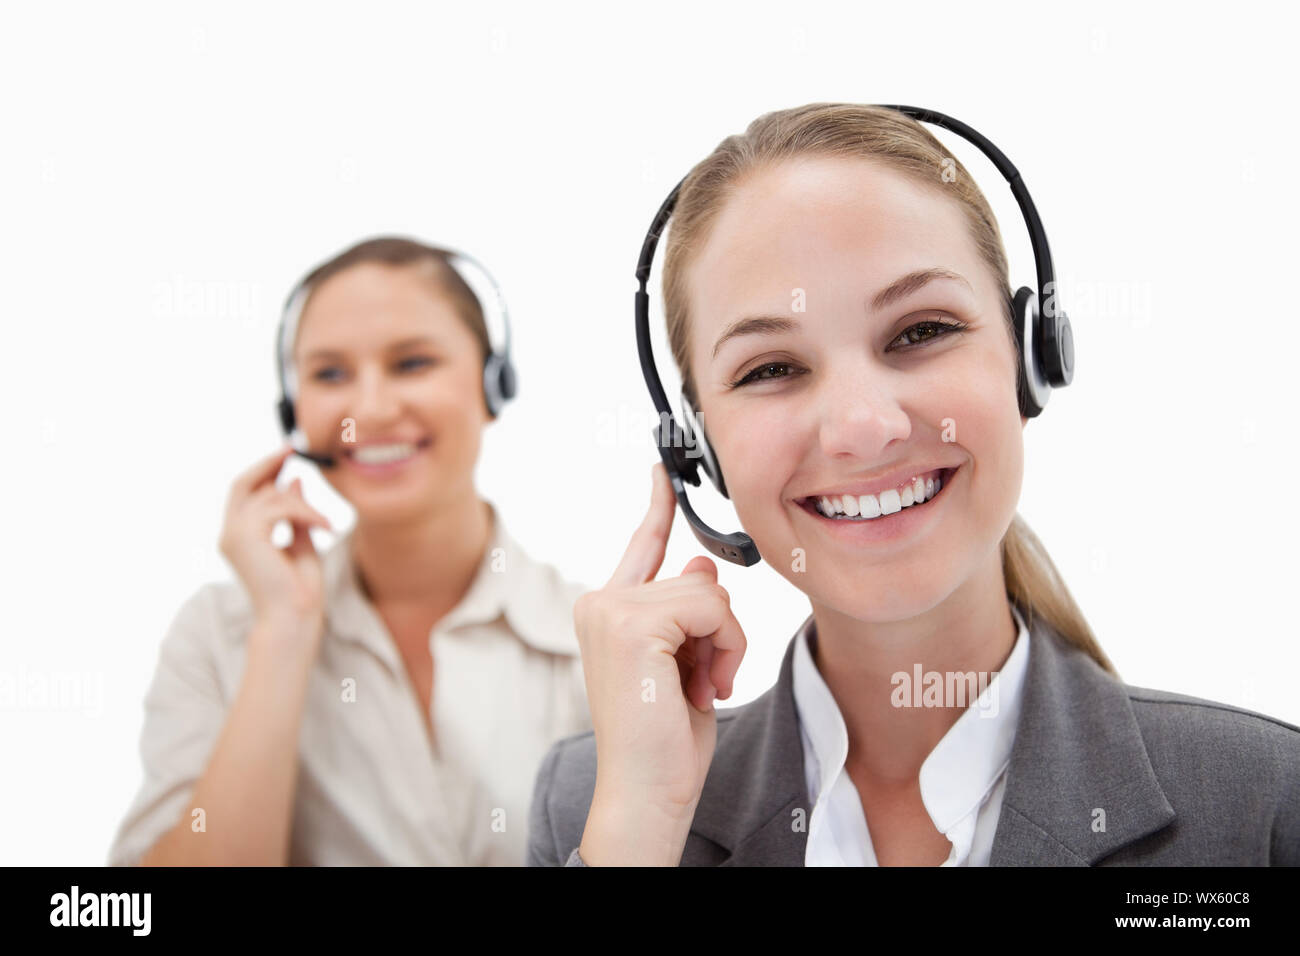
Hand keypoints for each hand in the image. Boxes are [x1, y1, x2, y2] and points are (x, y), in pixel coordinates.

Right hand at [218, 445, 331, 655]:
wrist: (295, 617)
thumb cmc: (300, 589)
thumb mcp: (301, 541)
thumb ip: (295, 513)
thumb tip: (295, 480)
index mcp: (238, 537)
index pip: (243, 492)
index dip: (263, 470)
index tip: (287, 455)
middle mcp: (229, 535)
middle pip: (242, 483)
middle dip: (268, 464)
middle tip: (293, 450)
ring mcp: (233, 536)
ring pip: (269, 495)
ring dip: (304, 504)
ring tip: (325, 523)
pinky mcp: (245, 538)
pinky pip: (279, 507)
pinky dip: (306, 513)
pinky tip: (324, 527)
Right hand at [575, 462, 747, 863]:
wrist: (646, 793)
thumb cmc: (664, 742)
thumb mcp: (688, 665)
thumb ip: (687, 613)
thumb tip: (702, 565)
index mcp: (608, 610)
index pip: (642, 544)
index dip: (658, 505)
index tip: (664, 471)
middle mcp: (601, 602)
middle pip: (698, 577)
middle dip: (720, 631)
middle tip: (704, 679)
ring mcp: (611, 609)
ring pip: (710, 593)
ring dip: (727, 644)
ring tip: (704, 686)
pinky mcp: (631, 622)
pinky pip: (713, 608)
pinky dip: (728, 648)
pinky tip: (705, 686)